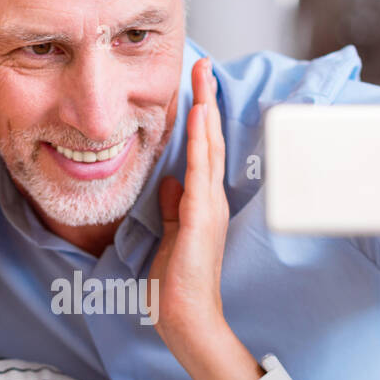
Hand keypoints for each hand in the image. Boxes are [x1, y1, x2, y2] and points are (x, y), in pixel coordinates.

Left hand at [147, 57, 230, 362]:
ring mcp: (209, 205)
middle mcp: (211, 198)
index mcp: (203, 203)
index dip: (200, 117)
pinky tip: (200, 117)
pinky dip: (202, 141)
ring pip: (209, 147)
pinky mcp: (201, 215)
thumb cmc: (177, 282)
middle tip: (204, 65)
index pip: (202, 150)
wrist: (186, 314)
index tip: (195, 86)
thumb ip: (172, 207)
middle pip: (210, 139)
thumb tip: (169, 182)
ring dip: (205, 110)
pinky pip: (201, 170)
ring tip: (203, 77)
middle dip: (206, 100)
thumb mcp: (170, 235)